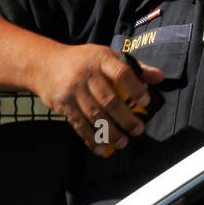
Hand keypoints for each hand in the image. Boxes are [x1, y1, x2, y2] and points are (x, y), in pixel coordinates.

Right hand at [33, 44, 163, 154]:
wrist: (44, 64)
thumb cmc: (82, 61)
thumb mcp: (106, 56)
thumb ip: (133, 67)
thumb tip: (159, 77)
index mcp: (101, 58)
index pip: (121, 73)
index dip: (135, 88)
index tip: (146, 102)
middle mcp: (86, 73)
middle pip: (109, 99)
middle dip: (126, 118)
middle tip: (138, 130)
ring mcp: (73, 89)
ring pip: (95, 115)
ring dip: (111, 132)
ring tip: (123, 142)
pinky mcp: (63, 103)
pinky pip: (79, 124)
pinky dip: (91, 138)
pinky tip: (101, 148)